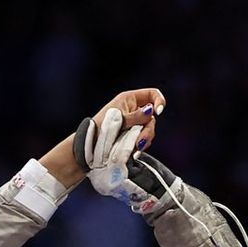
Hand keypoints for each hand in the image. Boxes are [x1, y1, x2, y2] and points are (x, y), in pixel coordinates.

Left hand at [39, 87, 164, 192]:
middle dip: (148, 129)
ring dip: (144, 140)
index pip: (152, 94)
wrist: (88, 148)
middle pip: (152, 116)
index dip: (159, 101)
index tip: (158, 112)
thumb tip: (151, 110)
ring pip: (148, 130)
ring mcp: (133, 124)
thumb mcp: (119, 119)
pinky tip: (134, 152)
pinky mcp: (132, 137)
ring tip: (134, 149)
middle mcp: (133, 110)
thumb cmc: (99, 129)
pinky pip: (143, 140)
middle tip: (140, 141)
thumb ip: (136, 116)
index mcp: (129, 99)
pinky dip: (140, 146)